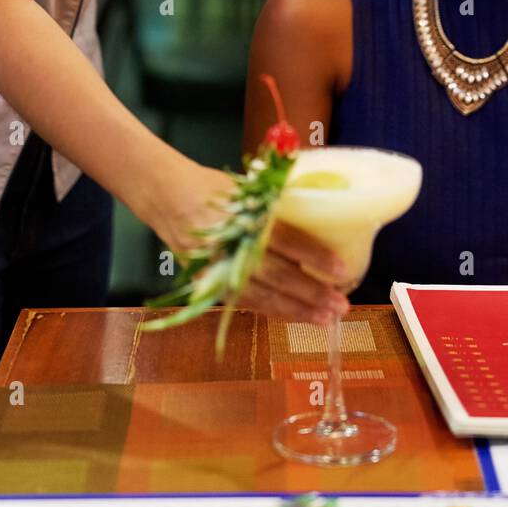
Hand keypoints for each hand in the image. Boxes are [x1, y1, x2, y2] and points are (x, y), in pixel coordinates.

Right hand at [137, 149, 350, 325]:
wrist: (165, 196)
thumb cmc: (213, 188)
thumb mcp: (248, 187)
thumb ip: (278, 203)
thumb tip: (324, 214)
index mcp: (243, 215)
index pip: (283, 237)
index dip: (313, 254)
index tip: (341, 268)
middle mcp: (230, 244)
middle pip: (275, 274)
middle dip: (310, 293)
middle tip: (340, 306)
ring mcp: (217, 268)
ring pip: (261, 296)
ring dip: (296, 310)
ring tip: (325, 319)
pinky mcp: (209, 283)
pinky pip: (245, 302)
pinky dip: (273, 310)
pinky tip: (296, 316)